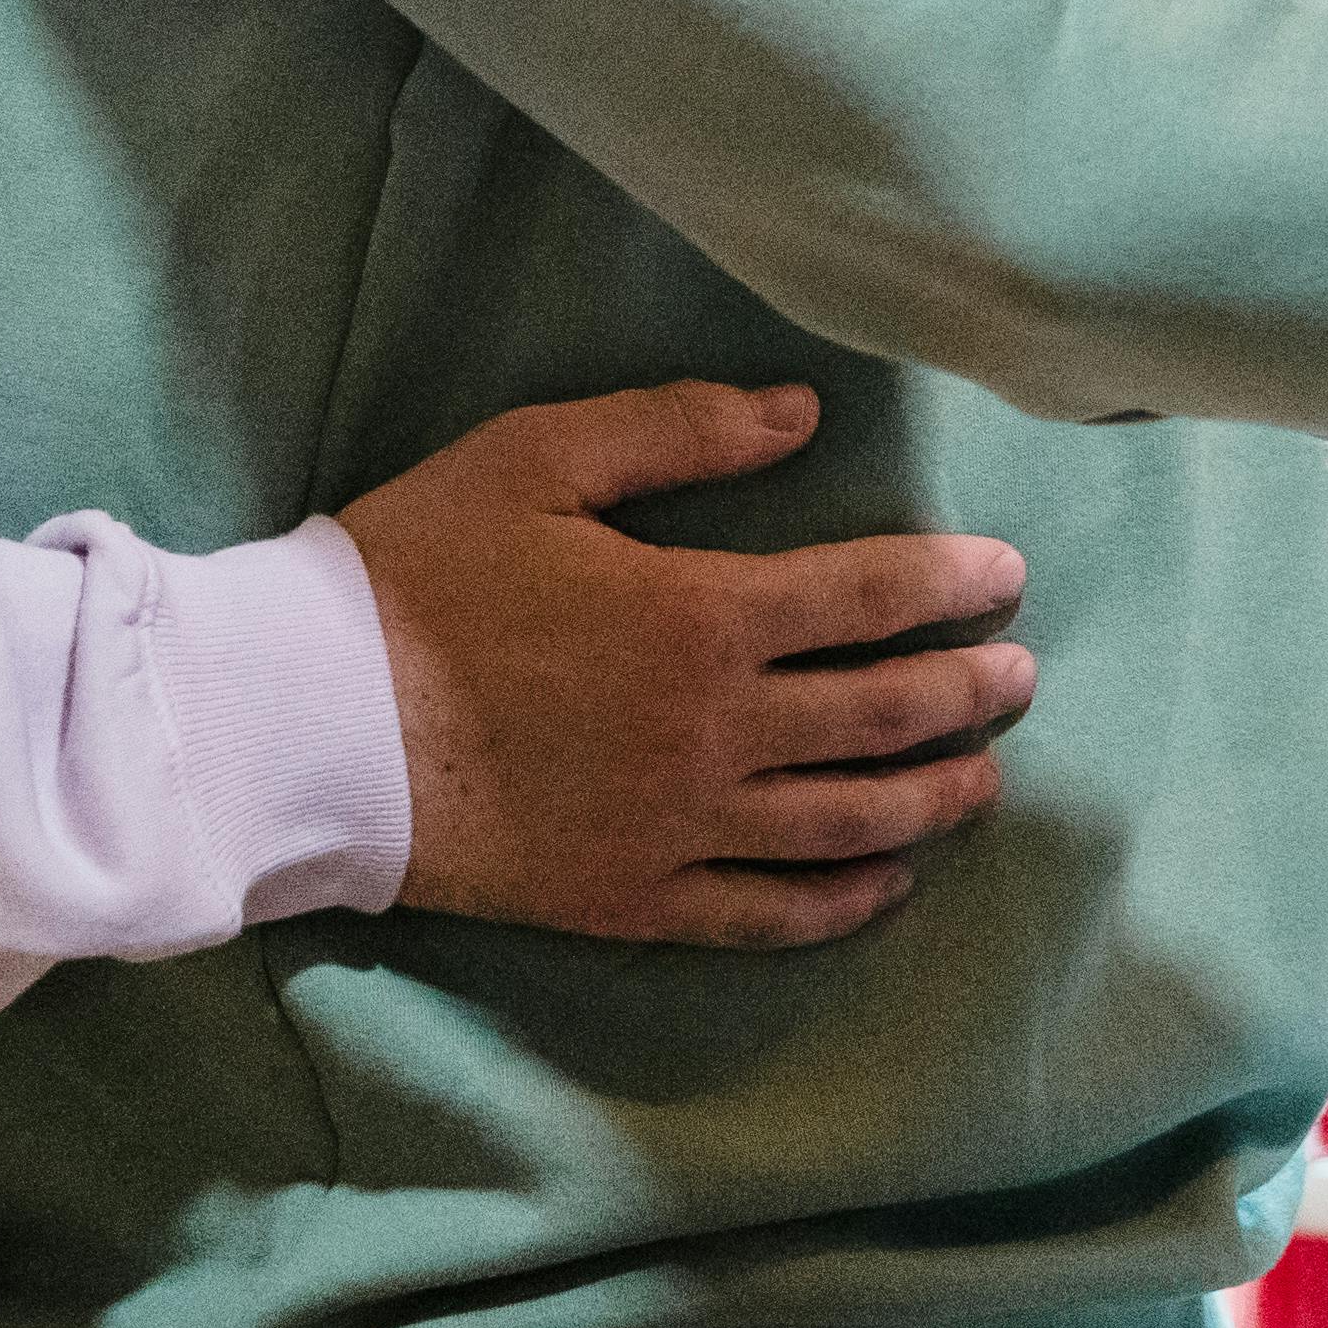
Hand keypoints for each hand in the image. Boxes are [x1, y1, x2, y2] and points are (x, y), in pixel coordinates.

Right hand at [343, 380, 1033, 948]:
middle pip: (882, 715)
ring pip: (846, 822)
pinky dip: (842, 902)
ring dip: (933, 797)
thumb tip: (802, 414)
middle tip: (1020, 674)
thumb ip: (680, 429)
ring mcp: (678, 825)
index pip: (871, 598)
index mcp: (702, 615)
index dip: (953, 584)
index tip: (1006, 576)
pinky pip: (764, 913)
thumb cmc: (417, 572)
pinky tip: (886, 884)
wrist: (307, 723)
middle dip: (969, 691)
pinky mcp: (632, 897)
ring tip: (986, 776)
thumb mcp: (540, 456)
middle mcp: (714, 731)